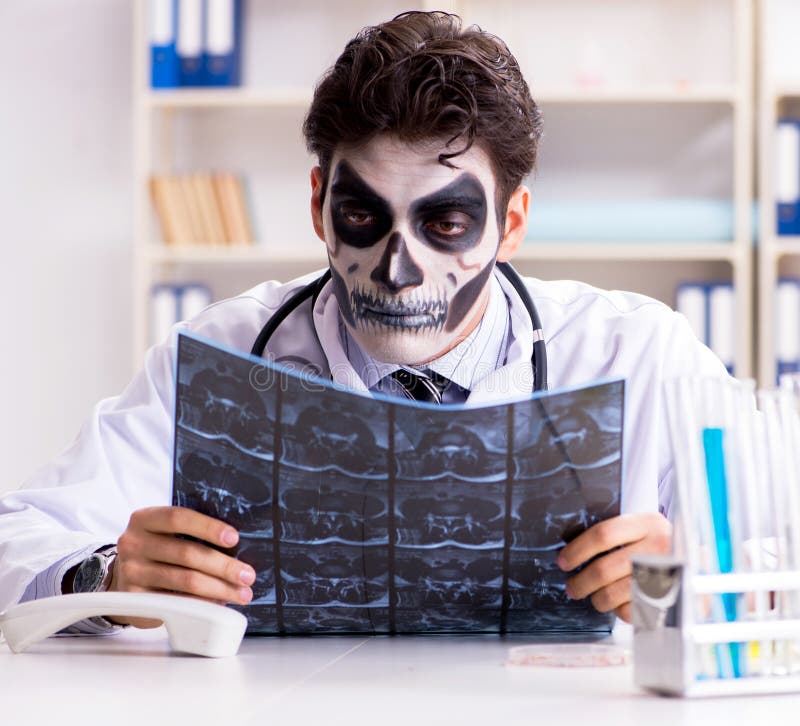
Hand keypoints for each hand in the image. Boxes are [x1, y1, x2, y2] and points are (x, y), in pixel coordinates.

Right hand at [107, 506, 255, 627]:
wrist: (122, 575)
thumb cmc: (157, 548)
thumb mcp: (165, 532)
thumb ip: (190, 531)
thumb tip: (235, 545)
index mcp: (144, 519)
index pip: (178, 518)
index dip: (208, 527)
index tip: (234, 538)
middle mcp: (133, 543)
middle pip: (186, 553)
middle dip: (223, 566)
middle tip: (247, 575)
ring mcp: (132, 572)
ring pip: (185, 580)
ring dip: (219, 588)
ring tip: (241, 593)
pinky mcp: (135, 599)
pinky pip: (176, 602)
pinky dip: (202, 603)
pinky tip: (219, 602)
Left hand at [556, 512, 670, 622]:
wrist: (699, 566)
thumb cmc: (660, 546)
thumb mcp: (644, 529)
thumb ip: (617, 534)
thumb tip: (573, 550)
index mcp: (648, 523)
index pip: (603, 535)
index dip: (577, 550)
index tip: (564, 561)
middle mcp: (659, 547)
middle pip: (603, 568)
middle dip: (580, 581)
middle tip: (572, 587)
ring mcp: (665, 576)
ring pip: (612, 593)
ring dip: (596, 598)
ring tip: (593, 597)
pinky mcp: (669, 601)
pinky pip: (630, 611)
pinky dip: (619, 611)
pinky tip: (619, 604)